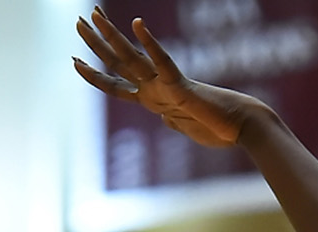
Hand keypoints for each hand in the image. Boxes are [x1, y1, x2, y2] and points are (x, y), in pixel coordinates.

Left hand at [72, 8, 265, 148]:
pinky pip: (163, 62)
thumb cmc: (219, 129)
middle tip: (78, 21)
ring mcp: (166, 85)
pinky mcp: (181, 86)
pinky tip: (137, 24)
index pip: (116, 85)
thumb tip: (166, 119)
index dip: (94, 74)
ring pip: (132, 58)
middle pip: (118, 63)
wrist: (242, 128)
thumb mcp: (187, 129)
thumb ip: (173, 121)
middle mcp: (156, 89)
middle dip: (95, 43)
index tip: (75, 60)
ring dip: (110, 37)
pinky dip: (150, 43)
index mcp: (154, 100)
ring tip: (93, 16)